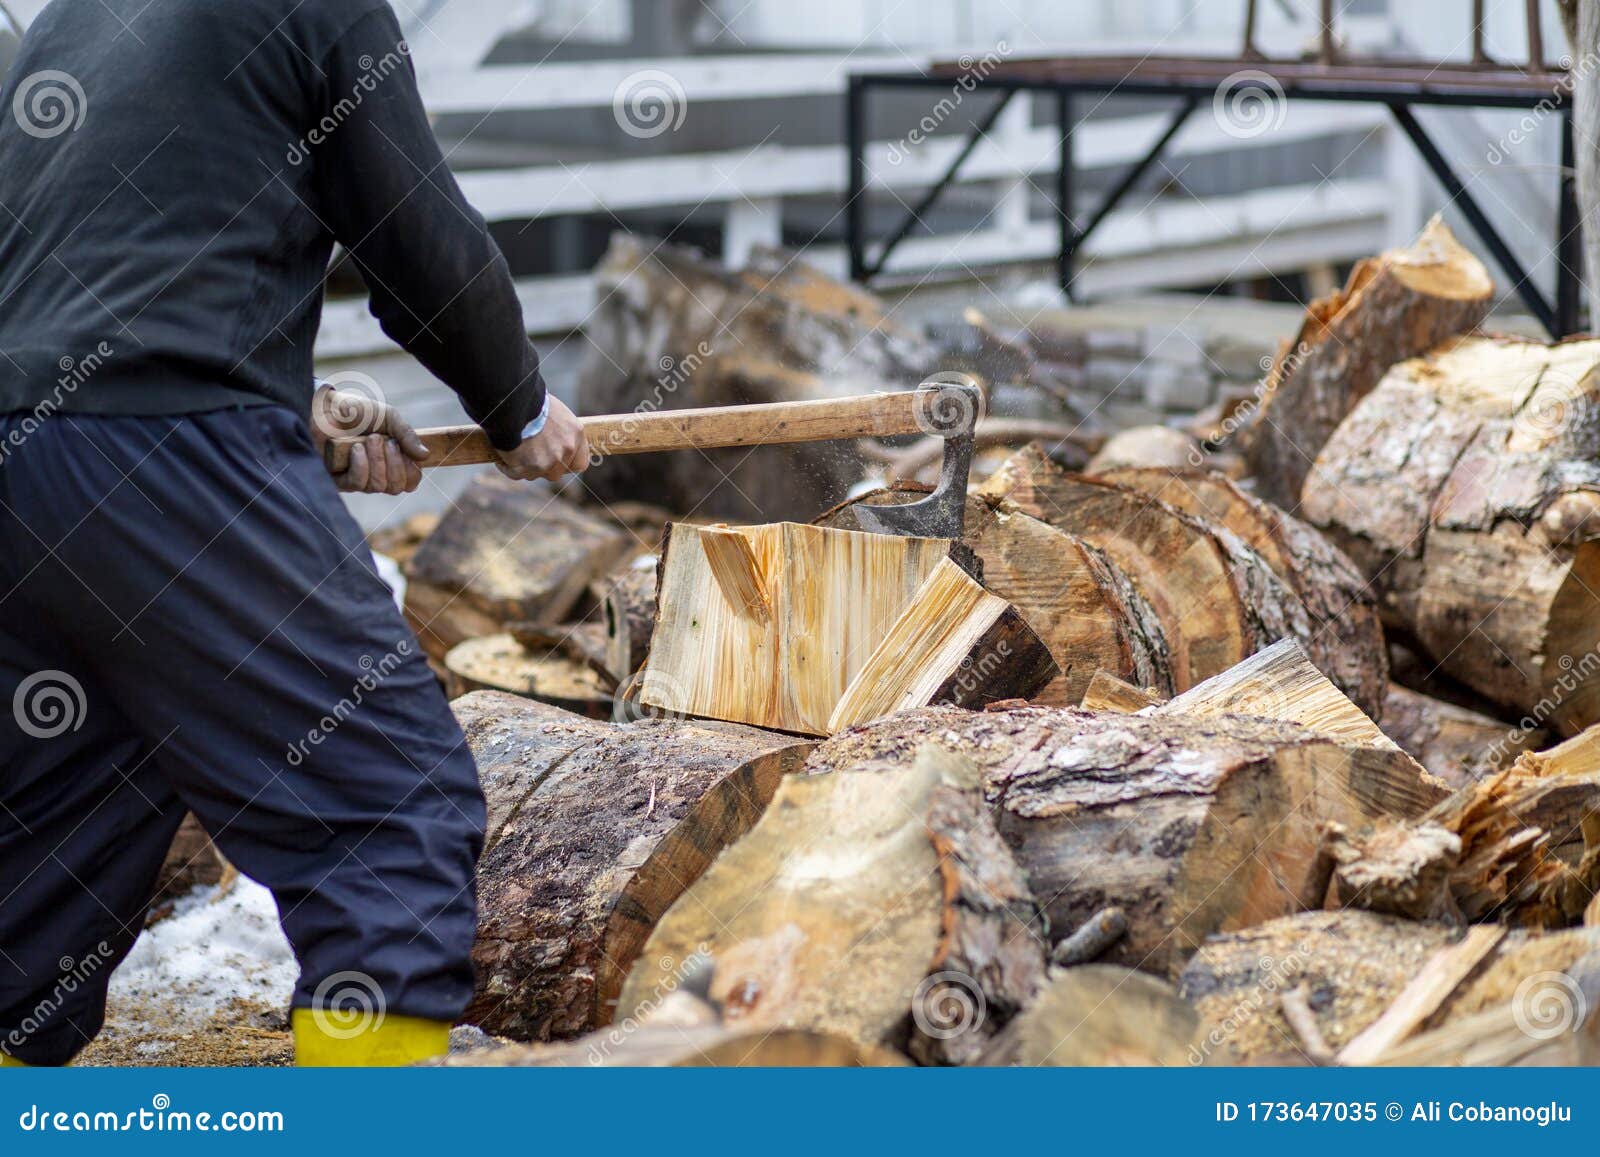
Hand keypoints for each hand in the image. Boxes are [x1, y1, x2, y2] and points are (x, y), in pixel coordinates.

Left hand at [311, 386, 427, 494]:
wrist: (326, 407)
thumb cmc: (357, 411)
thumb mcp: (388, 418)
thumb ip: (407, 435)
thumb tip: (425, 455)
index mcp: (392, 461)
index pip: (410, 481)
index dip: (411, 471)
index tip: (402, 450)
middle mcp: (376, 473)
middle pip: (396, 487)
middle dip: (393, 463)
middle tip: (382, 440)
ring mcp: (358, 479)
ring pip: (378, 486)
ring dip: (376, 460)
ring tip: (367, 440)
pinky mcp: (339, 481)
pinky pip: (358, 483)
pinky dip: (360, 465)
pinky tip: (355, 449)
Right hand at [494, 397, 589, 481]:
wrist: (511, 404)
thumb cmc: (529, 401)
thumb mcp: (554, 412)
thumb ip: (559, 431)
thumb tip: (553, 440)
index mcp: (575, 433)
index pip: (580, 463)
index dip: (567, 464)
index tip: (558, 461)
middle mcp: (566, 450)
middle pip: (556, 472)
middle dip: (543, 467)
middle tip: (529, 455)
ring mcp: (548, 462)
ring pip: (536, 474)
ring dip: (525, 467)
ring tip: (513, 452)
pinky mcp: (527, 468)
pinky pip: (516, 474)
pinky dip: (508, 467)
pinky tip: (501, 457)